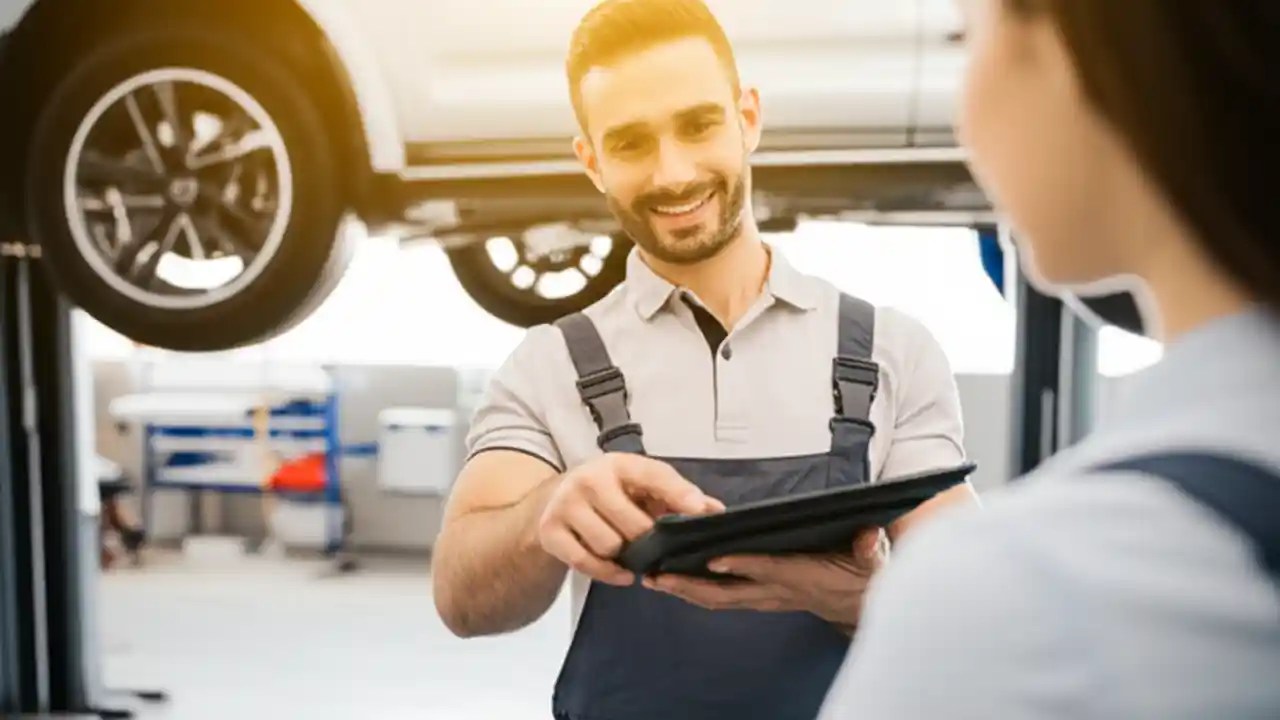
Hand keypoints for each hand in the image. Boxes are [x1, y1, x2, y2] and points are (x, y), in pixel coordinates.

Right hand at [537, 453, 723, 587]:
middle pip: (634, 525)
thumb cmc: (612, 492)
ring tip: (630, 551)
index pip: (654, 476)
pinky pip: (586, 562)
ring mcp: (566, 505)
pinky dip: (607, 572)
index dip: (680, 494)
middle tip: (654, 545)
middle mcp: (590, 479)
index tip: (701, 512)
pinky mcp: (550, 531)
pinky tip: (619, 570)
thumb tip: (716, 511)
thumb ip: (678, 497)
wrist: (556, 498)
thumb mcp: (641, 485)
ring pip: (610, 546)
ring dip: (625, 557)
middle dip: (648, 540)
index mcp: (619, 464)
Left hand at [644, 528, 885, 627]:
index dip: (743, 565)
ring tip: (653, 579)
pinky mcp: (758, 597)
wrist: (859, 599)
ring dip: (685, 591)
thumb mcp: (873, 557)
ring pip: (719, 599)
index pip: (769, 569)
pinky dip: (695, 591)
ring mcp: (766, 597)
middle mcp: (778, 591)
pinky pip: (721, 599)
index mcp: (803, 576)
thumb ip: (870, 547)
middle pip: (729, 593)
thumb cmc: (860, 571)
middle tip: (659, 576)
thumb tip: (869, 538)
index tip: (714, 558)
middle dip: (691, 586)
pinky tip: (672, 582)